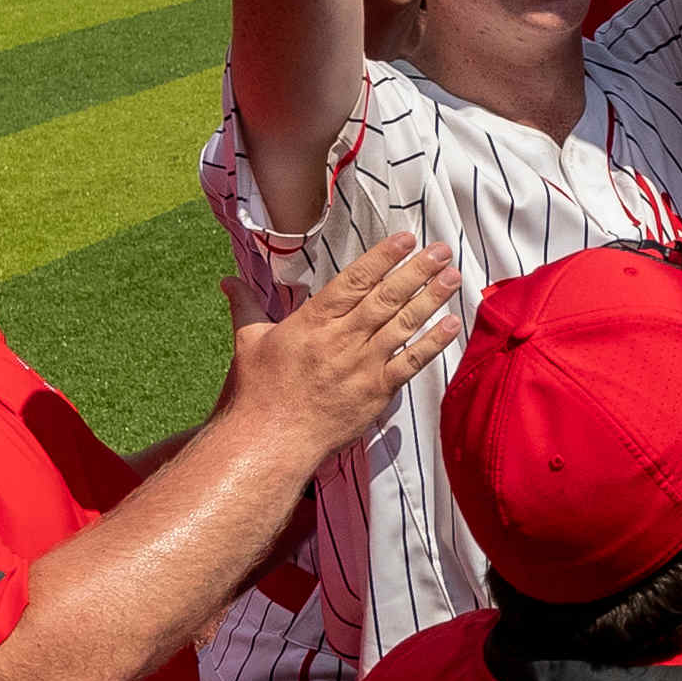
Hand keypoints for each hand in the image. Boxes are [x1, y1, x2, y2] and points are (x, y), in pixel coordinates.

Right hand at [227, 238, 463, 461]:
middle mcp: (342, 339)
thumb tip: (228, 281)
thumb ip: (246, 306)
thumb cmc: (256, 392)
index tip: (406, 239)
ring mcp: (362, 366)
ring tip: (453, 277)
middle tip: (441, 249)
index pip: (354, 281)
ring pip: (403, 325)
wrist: (268, 442)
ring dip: (431, 299)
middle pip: (386, 297)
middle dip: (417, 271)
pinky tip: (452, 324)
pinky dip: (433, 344)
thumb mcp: (248, 341)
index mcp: (313, 322)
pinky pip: (410, 363)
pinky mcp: (376, 393)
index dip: (382, 257)